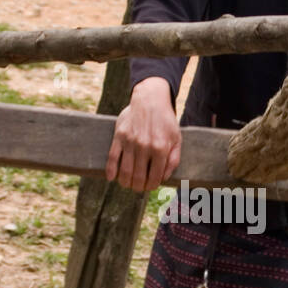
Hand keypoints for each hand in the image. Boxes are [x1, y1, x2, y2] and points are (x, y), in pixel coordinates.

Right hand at [106, 77, 181, 192]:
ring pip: (124, 171)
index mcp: (161, 148)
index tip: (149, 186)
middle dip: (138, 187)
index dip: (151, 186)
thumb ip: (174, 159)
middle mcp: (145, 146)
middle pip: (138, 177)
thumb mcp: (176, 139)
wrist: (150, 99)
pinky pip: (112, 158)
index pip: (154, 177)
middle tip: (138, 187)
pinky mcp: (119, 136)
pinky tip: (111, 178)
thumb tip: (164, 177)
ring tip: (127, 184)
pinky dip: (111, 171)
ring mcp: (130, 142)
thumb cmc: (165, 121)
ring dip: (125, 182)